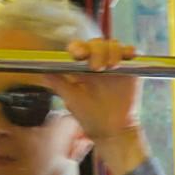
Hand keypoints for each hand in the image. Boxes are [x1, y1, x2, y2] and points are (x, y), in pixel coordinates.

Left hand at [65, 48, 144, 174]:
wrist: (112, 131)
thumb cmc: (89, 116)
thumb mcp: (72, 100)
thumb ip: (59, 85)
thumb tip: (42, 72)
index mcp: (82, 67)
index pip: (79, 48)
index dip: (78, 47)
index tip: (77, 54)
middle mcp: (98, 61)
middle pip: (97, 43)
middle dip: (96, 50)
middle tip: (96, 67)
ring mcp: (114, 64)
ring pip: (114, 45)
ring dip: (113, 51)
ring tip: (111, 66)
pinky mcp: (130, 68)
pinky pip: (132, 54)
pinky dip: (130, 51)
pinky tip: (128, 55)